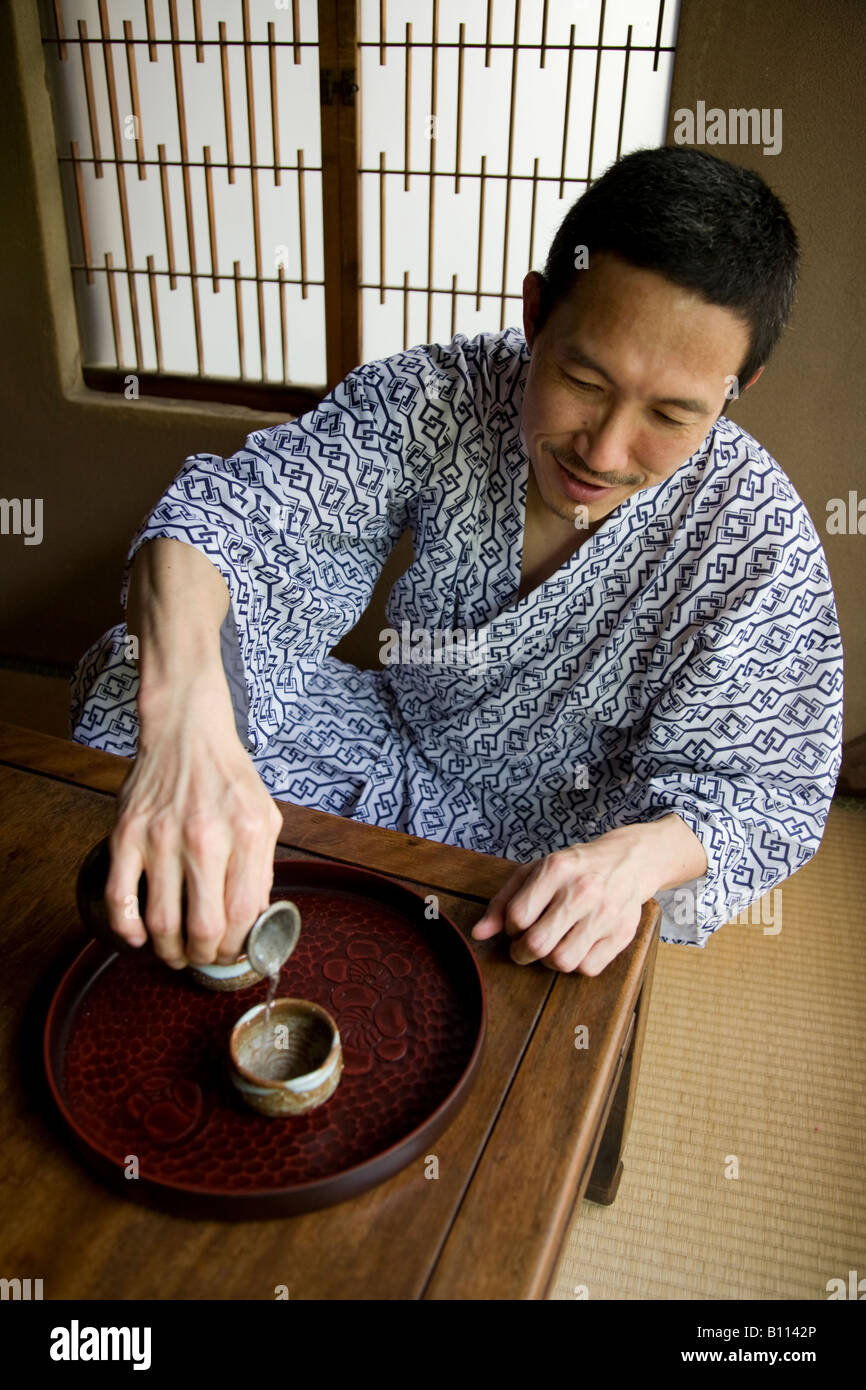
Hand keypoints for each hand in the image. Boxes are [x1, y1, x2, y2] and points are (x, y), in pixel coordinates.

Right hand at [103, 677, 283, 969]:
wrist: (186, 733)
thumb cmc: (228, 778)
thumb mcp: (265, 817)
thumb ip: (262, 868)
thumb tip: (252, 920)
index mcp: (246, 834)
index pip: (242, 914)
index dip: (235, 946)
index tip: (230, 951)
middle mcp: (204, 838)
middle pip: (202, 927)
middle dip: (204, 956)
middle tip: (203, 956)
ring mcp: (161, 837)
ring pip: (161, 921)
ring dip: (168, 950)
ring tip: (175, 952)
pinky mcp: (127, 835)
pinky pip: (119, 897)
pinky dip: (127, 928)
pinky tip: (139, 936)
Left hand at [470, 830, 651, 975]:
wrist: (628, 861)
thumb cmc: (573, 869)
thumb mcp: (534, 872)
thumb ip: (503, 901)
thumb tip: (478, 934)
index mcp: (556, 869)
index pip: (517, 916)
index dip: (509, 929)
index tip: (515, 927)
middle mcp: (583, 890)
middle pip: (537, 943)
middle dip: (522, 953)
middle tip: (525, 948)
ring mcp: (605, 913)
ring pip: (562, 961)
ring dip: (549, 961)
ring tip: (552, 946)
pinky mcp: (622, 933)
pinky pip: (588, 968)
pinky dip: (577, 964)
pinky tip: (576, 946)